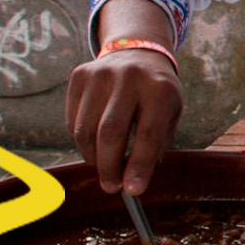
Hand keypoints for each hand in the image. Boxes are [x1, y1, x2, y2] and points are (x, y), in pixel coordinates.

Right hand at [66, 50, 182, 195]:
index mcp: (160, 88)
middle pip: (110, 132)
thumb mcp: (171, 114)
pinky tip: (95, 144)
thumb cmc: (158, 93)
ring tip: (105, 167)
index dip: (139, 166)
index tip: (133, 191)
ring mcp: (100, 74)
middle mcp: (129, 77)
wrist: (139, 54)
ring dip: (93, 158)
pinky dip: (82, 141)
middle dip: (109, 167)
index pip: (147, 134)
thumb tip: (132, 181)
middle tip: (112, 186)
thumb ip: (155, 145)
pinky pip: (73, 121)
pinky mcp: (79, 76)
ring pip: (86, 129)